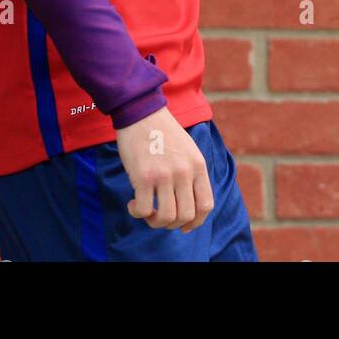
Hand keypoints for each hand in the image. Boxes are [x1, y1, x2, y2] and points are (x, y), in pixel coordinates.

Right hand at [114, 106, 214, 231]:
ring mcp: (164, 175)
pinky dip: (137, 213)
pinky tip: (132, 204)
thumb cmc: (163, 132)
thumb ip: (192, 174)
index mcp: (198, 166)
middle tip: (159, 217)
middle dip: (172, 224)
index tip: (183, 226)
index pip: (206, 205)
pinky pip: (143, 210)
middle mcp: (184, 172)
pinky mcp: (143, 176)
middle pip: (185, 216)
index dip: (195, 222)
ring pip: (165, 217)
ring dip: (154, 221)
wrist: (142, 112)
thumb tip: (189, 205)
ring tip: (146, 212)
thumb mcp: (189, 150)